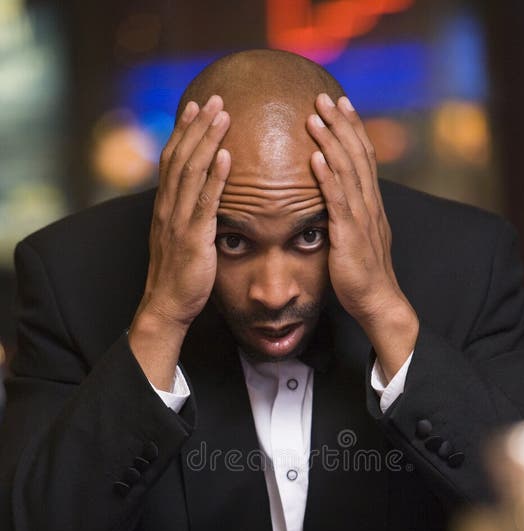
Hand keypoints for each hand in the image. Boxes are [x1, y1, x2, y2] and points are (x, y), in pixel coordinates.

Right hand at [136, 95, 230, 332]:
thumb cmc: (179, 278)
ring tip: (223, 115)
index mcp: (164, 207)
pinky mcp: (192, 238)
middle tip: (214, 99)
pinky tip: (227, 156)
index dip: (183, 132)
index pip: (171, 160)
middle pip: (180, 157)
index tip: (196, 108)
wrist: (167, 306)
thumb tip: (206, 206)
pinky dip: (215, 176)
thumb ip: (190, 219)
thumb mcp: (181, 241)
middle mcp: (167, 208)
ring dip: (207, 141)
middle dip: (197, 126)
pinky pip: (204, 201)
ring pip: (191, 172)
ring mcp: (178, 222)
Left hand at [307, 94, 418, 379]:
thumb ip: (347, 218)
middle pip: (357, 155)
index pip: (364, 158)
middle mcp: (370, 205)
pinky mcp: (350, 234)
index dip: (353, 130)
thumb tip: (333, 206)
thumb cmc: (363, 277)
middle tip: (325, 98)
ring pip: (347, 171)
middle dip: (341, 124)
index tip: (341, 106)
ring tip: (315, 117)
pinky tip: (315, 157)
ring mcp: (361, 218)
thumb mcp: (357, 240)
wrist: (377, 302)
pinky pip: (337, 199)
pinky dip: (327, 176)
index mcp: (372, 204)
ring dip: (331, 141)